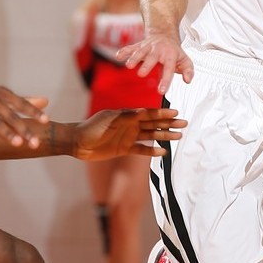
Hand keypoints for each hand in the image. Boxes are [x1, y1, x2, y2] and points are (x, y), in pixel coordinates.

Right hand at [0, 84, 48, 151]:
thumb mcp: (3, 95)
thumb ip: (23, 101)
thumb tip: (46, 102)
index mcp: (3, 94)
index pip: (21, 103)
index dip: (33, 111)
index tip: (46, 121)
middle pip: (10, 115)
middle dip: (23, 129)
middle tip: (35, 142)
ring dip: (6, 132)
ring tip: (18, 143)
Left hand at [72, 108, 186, 160]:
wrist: (78, 142)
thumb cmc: (92, 128)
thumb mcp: (109, 120)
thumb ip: (126, 116)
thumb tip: (143, 110)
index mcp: (128, 115)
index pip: (149, 114)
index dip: (162, 114)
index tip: (176, 113)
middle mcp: (131, 125)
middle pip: (154, 124)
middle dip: (168, 124)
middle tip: (184, 124)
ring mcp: (128, 137)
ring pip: (151, 136)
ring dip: (164, 136)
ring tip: (178, 137)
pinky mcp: (124, 149)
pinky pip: (141, 150)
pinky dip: (151, 151)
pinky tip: (162, 152)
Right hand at [116, 32, 194, 94]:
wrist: (164, 34)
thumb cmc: (174, 51)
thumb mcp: (185, 60)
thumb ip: (188, 71)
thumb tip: (188, 80)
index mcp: (170, 55)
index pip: (169, 69)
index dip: (165, 80)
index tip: (161, 91)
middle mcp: (158, 50)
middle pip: (152, 57)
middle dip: (146, 65)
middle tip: (141, 74)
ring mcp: (148, 47)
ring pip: (140, 51)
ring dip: (134, 58)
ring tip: (129, 66)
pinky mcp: (139, 45)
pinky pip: (131, 47)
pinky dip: (124, 51)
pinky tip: (119, 56)